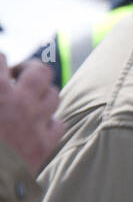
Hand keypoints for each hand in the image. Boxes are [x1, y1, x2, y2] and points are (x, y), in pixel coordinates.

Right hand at [0, 54, 64, 173]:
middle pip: (39, 71)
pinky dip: (49, 122)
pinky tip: (37, 125)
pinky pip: (57, 123)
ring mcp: (37, 122)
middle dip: (29, 69)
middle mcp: (21, 101)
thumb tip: (0, 88)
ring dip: (42, 94)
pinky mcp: (46, 144)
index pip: (0, 57)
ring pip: (53, 95)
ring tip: (29, 99)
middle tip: (17, 76)